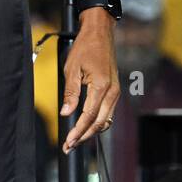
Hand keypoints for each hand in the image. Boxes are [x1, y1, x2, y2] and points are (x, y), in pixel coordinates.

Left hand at [60, 12, 118, 150]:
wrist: (100, 34)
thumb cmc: (85, 49)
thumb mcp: (72, 69)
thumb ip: (70, 93)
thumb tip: (66, 113)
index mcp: (102, 86)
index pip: (89, 116)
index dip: (78, 131)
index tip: (67, 142)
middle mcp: (113, 92)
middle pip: (99, 123)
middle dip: (83, 137)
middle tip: (68, 147)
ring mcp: (116, 92)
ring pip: (105, 120)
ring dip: (91, 132)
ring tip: (75, 140)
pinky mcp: (114, 91)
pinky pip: (107, 112)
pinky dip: (97, 123)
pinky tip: (85, 128)